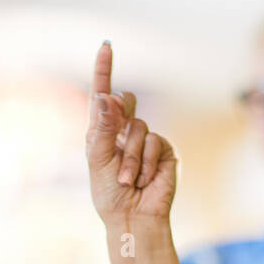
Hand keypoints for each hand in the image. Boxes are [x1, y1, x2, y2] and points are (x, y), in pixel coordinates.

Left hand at [85, 41, 177, 226]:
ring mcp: (145, 139)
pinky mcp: (164, 149)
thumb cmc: (109, 194)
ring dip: (131, 157)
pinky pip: (155, 141)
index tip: (106, 45)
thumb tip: (107, 96)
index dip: (104, 70)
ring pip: (138, 126)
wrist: (133, 218)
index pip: (103, 95)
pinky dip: (146, 162)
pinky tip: (144, 180)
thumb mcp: (99, 160)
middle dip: (118, 123)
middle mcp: (123, 131)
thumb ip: (102, 128)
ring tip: (128, 180)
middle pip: (125, 102)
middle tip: (115, 146)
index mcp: (102, 131)